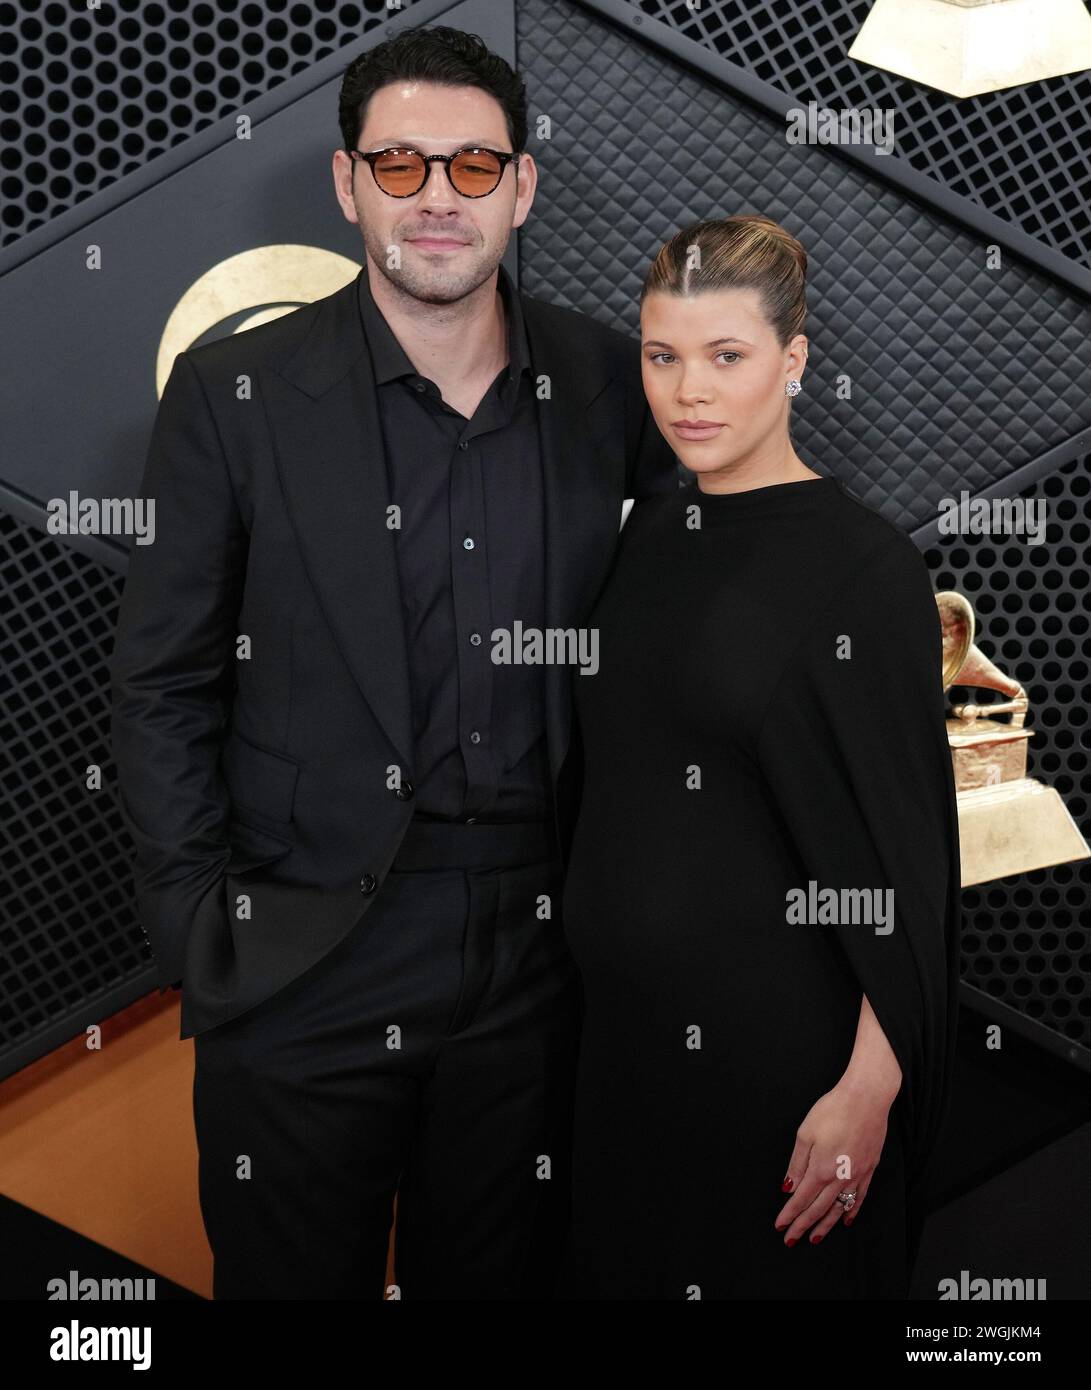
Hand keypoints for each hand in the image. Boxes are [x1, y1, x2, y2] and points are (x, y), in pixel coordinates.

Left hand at [773, 1075, 893, 1245]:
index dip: (790, 1215)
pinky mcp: (869, 1169)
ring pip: (839, 1208)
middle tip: (792, 1239)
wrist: (866, 1098)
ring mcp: (857, 1175)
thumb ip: (797, 1164)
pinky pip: (859, 1197)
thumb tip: (789, 1187)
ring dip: (826, 1225)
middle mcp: (839, 1177)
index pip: (801, 1199)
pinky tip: (845, 1220)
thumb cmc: (833, 1110)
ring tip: (815, 1238)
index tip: (780, 1226)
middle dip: (803, 1225)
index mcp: (820, 1169)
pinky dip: (851, 1211)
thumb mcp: (805, 1133)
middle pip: (818, 1208)